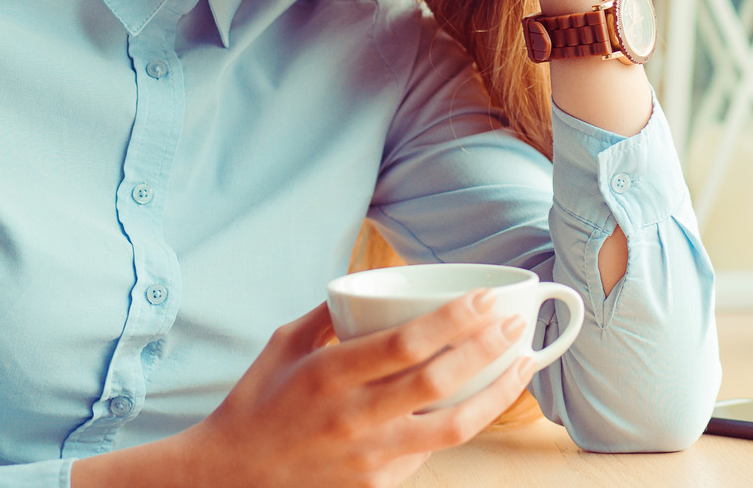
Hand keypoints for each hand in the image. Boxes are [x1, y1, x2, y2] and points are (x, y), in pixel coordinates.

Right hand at [179, 292, 533, 487]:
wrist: (229, 479)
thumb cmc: (255, 404)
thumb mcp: (283, 345)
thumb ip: (330, 314)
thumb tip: (370, 285)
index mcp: (328, 375)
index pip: (406, 343)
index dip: (456, 319)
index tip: (488, 298)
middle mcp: (352, 417)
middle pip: (438, 381)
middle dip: (488, 347)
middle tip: (516, 322)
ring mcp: (368, 457)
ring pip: (452, 427)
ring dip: (496, 394)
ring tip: (523, 366)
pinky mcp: (376, 486)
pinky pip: (429, 452)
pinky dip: (460, 424)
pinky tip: (482, 401)